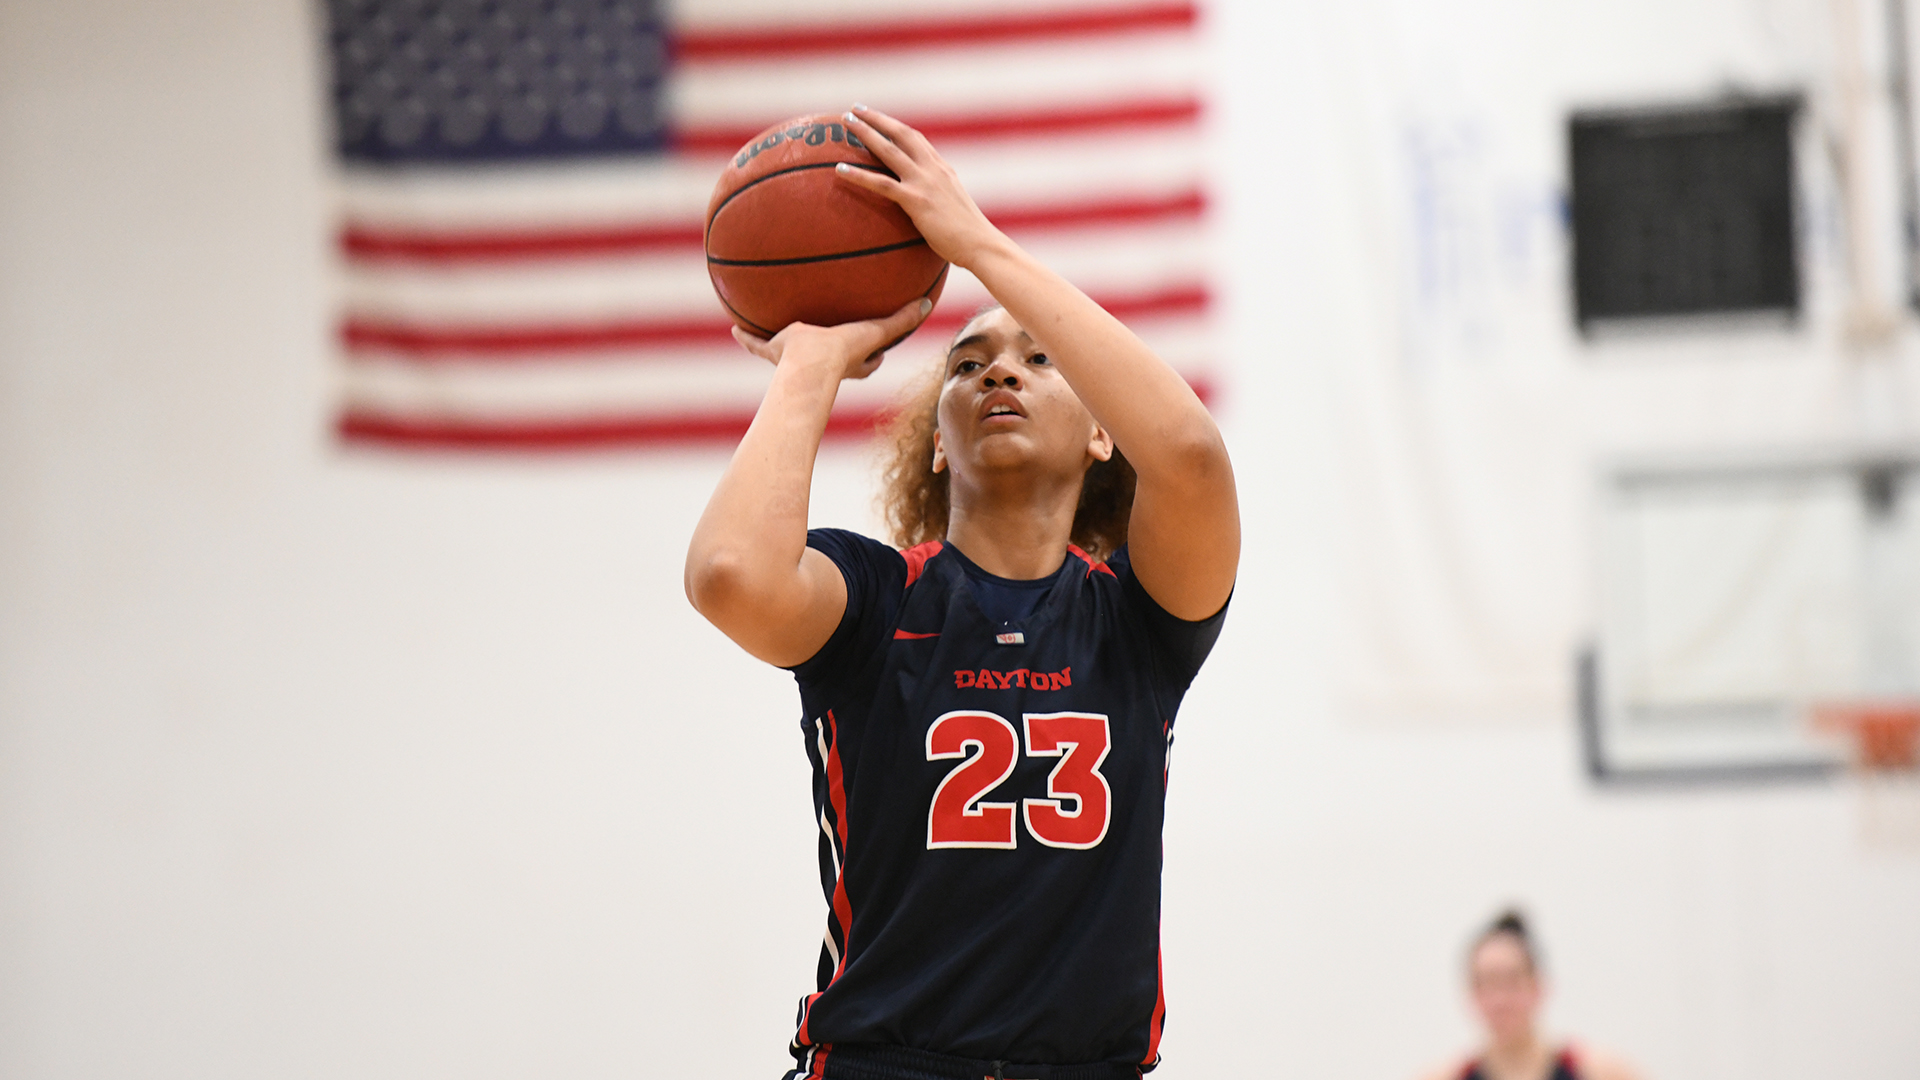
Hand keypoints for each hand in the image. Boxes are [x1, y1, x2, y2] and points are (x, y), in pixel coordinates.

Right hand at [730, 298, 932, 380]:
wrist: (809, 367)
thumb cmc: (842, 353)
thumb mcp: (876, 331)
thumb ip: (902, 318)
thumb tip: (928, 303)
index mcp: (850, 361)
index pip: (870, 358)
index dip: (876, 352)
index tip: (877, 341)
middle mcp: (824, 362)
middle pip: (830, 354)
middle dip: (831, 345)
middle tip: (830, 329)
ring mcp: (795, 360)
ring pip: (789, 349)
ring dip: (784, 340)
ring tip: (778, 326)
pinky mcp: (774, 353)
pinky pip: (756, 344)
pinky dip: (745, 337)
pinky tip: (734, 326)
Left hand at [834, 105, 1005, 269]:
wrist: (982, 244)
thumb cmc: (968, 237)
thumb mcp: (953, 209)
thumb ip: (937, 200)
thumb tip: (924, 210)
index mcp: (942, 169)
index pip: (916, 139)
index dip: (895, 127)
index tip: (878, 118)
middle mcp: (933, 168)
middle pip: (901, 133)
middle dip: (877, 118)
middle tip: (854, 109)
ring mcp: (924, 182)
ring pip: (889, 150)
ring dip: (865, 133)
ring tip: (845, 122)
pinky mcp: (916, 200)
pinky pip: (881, 184)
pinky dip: (858, 174)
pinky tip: (839, 169)